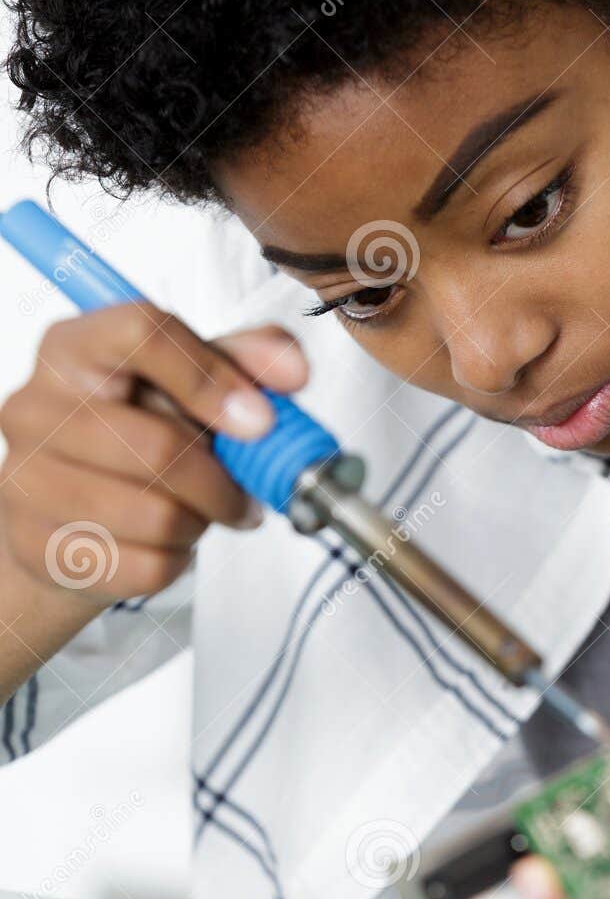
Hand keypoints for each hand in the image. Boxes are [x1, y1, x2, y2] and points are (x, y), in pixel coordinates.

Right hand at [0, 306, 307, 606]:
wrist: (66, 519)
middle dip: (222, 481)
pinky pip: (146, 565)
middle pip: (161, 445)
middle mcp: (37, 407)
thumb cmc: (130, 436)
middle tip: (245, 494)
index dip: (213, 378)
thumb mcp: (182, 384)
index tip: (262, 420)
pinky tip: (167, 544)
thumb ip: (242, 361)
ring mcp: (29, 479)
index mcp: (74, 347)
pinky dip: (176, 560)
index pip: (143, 333)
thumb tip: (292, 370)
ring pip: (158, 515)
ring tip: (199, 514)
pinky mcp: (39, 547)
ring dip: (200, 522)